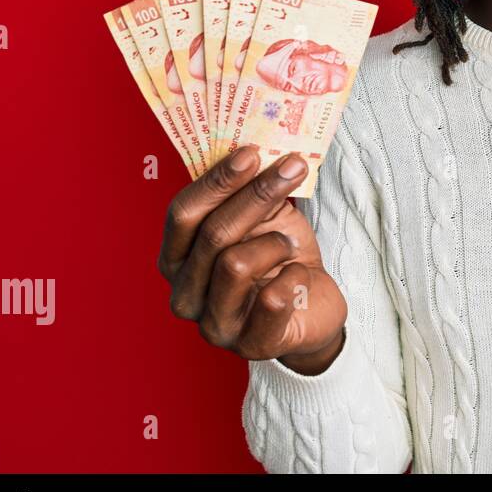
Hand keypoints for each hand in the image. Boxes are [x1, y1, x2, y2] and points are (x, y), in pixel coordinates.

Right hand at [159, 145, 347, 373]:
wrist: (314, 306)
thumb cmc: (280, 258)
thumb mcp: (264, 218)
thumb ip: (248, 190)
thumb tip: (257, 146)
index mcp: (177, 259)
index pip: (182, 214)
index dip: (216, 181)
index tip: (251, 152)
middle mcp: (185, 294)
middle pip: (213, 234)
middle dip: (257, 194)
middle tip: (293, 166)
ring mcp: (214, 325)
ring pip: (235, 264)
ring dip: (275, 243)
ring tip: (292, 242)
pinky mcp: (250, 346)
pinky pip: (270, 299)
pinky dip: (294, 277)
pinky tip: (299, 276)